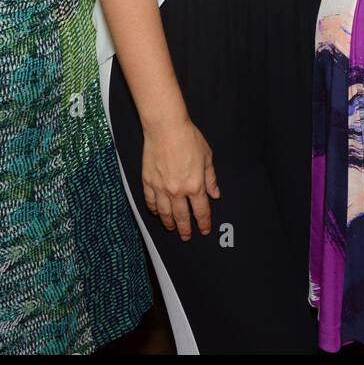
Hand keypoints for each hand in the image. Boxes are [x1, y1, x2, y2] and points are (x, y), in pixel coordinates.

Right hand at [141, 118, 219, 240]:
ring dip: (169, 223)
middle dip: (185, 229)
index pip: (201, 211)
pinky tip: (156, 213)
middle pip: (182, 217)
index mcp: (195, 185)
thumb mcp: (207, 157)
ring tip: (172, 229)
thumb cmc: (188, 138)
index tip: (204, 229)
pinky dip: (154, 210)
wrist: (166, 128)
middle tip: (186, 236)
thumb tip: (215, 194)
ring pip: (165, 213)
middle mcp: (177, 190)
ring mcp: (161, 188)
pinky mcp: (148, 181)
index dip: (203, 223)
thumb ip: (211, 178)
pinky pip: (150, 202)